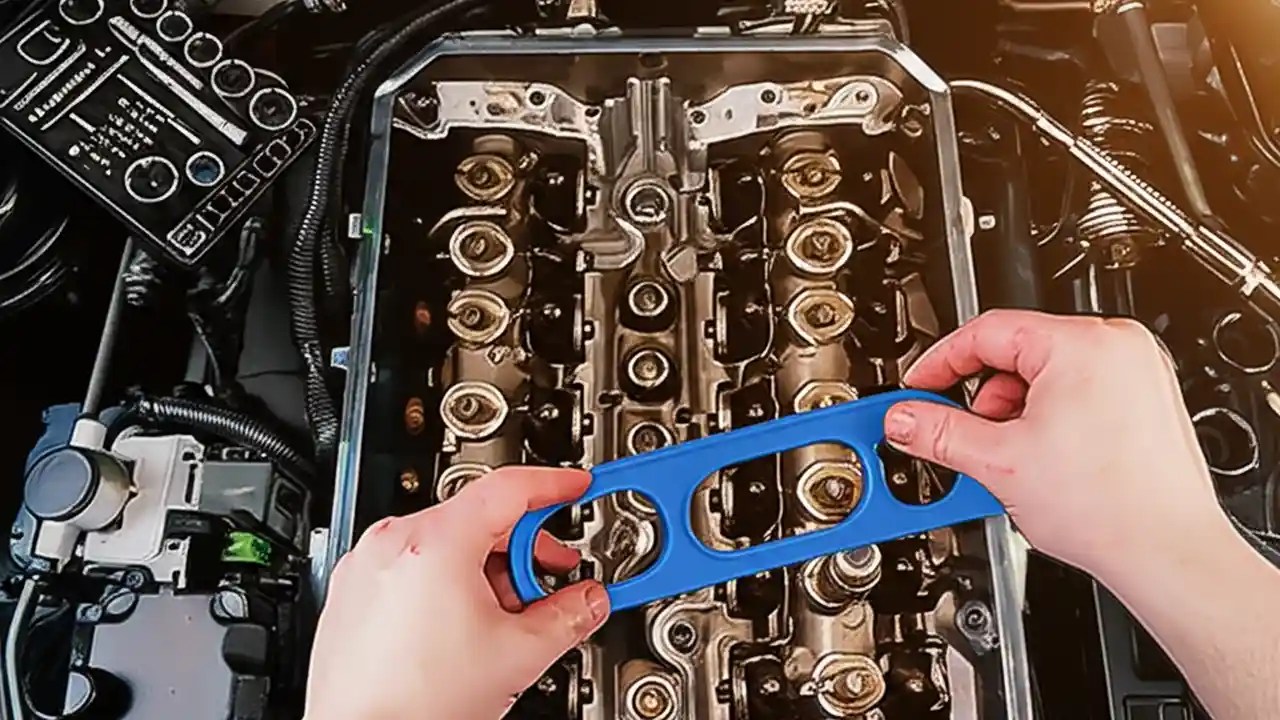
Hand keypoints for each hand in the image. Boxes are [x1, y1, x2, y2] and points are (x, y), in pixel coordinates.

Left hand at [305, 467, 610, 719]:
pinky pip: (412, 567)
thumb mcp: (516, 655)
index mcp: (435, 543)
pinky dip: (445, 583)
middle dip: (523, 549)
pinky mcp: (353, 593)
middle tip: (550, 578)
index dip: (553, 485)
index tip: (575, 487)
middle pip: (478, 519)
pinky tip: (463, 628)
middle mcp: (392, 543)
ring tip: (503, 619)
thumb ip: (567, 616)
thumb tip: (589, 600)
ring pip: (445, 544)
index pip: (508, 488)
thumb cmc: (416, 705)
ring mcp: (367, 567)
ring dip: (485, 570)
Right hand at [882, 309, 1227, 579]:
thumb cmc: (1110, 507)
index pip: (987, 331)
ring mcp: (1136, 372)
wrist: (1167, 552)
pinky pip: (1076, 392)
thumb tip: (903, 418)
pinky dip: (1047, 419)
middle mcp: (1116, 347)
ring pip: (1045, 376)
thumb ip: (938, 432)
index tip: (919, 388)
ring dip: (1013, 413)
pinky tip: (1040, 458)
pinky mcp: (1145, 400)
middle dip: (981, 398)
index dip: (940, 363)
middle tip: (962, 434)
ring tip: (1011, 458)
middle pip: (1016, 354)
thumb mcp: (999, 462)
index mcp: (1082, 345)